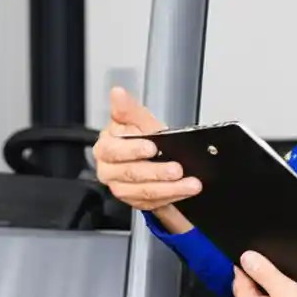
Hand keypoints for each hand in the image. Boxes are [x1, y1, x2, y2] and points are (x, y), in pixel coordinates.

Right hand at [93, 87, 201, 215]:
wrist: (153, 158)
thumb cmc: (142, 138)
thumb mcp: (140, 121)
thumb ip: (129, 109)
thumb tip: (117, 93)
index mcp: (106, 148)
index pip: (114, 151)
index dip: (132, 150)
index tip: (152, 147)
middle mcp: (109, 170)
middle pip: (131, 174)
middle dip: (157, 172)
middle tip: (177, 168)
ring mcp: (121, 188)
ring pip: (144, 192)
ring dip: (170, 188)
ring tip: (190, 183)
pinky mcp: (135, 201)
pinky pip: (153, 203)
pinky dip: (172, 197)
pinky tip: (184, 191)